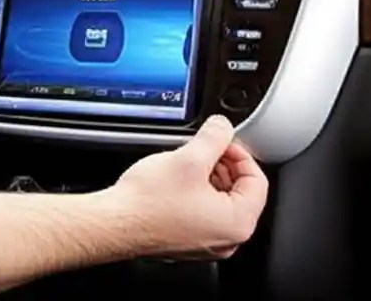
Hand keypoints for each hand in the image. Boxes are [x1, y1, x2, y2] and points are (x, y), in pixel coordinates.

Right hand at [110, 115, 268, 260]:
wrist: (114, 223)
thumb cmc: (147, 203)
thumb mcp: (188, 159)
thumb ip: (214, 138)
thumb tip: (222, 127)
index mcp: (237, 222)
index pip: (257, 180)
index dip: (239, 153)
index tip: (222, 142)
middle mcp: (227, 239)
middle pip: (240, 192)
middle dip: (223, 166)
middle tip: (203, 150)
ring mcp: (207, 244)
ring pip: (220, 202)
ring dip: (208, 178)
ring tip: (185, 164)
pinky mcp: (187, 242)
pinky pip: (203, 214)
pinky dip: (195, 195)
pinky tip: (175, 182)